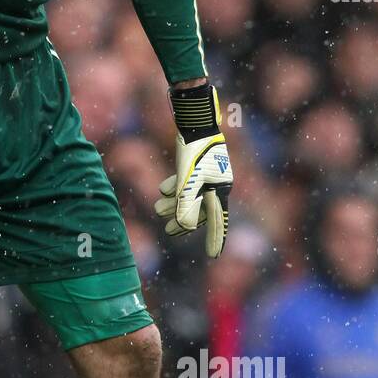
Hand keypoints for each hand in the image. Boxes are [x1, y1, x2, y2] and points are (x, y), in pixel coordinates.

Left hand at [154, 83, 231, 257]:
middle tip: (168, 232)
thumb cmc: (194, 151)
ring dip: (174, 204)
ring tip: (157, 210)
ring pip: (190, 196)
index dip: (215, 238)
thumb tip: (184, 226)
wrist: (194, 122)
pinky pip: (186, 183)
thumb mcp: (188, 181)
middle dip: (183, 221)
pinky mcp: (195, 165)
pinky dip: (174, 189)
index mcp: (219, 190)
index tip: (213, 255)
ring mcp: (206, 175)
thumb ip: (186, 203)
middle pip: (200, 210)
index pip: (217, 221)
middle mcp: (215, 184)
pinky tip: (162, 190)